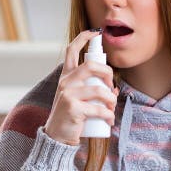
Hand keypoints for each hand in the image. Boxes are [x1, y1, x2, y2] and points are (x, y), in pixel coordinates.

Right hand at [43, 29, 118, 145]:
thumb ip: (92, 89)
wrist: (57, 137)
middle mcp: (65, 83)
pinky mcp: (73, 109)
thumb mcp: (77, 98)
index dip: (83, 38)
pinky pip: (99, 109)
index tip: (95, 33)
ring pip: (99, 90)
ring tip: (112, 108)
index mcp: (66, 77)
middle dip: (108, 74)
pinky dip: (108, 115)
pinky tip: (109, 120)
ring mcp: (68, 95)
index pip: (71, 50)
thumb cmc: (70, 116)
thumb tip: (114, 89)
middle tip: (112, 86)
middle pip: (91, 66)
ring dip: (111, 99)